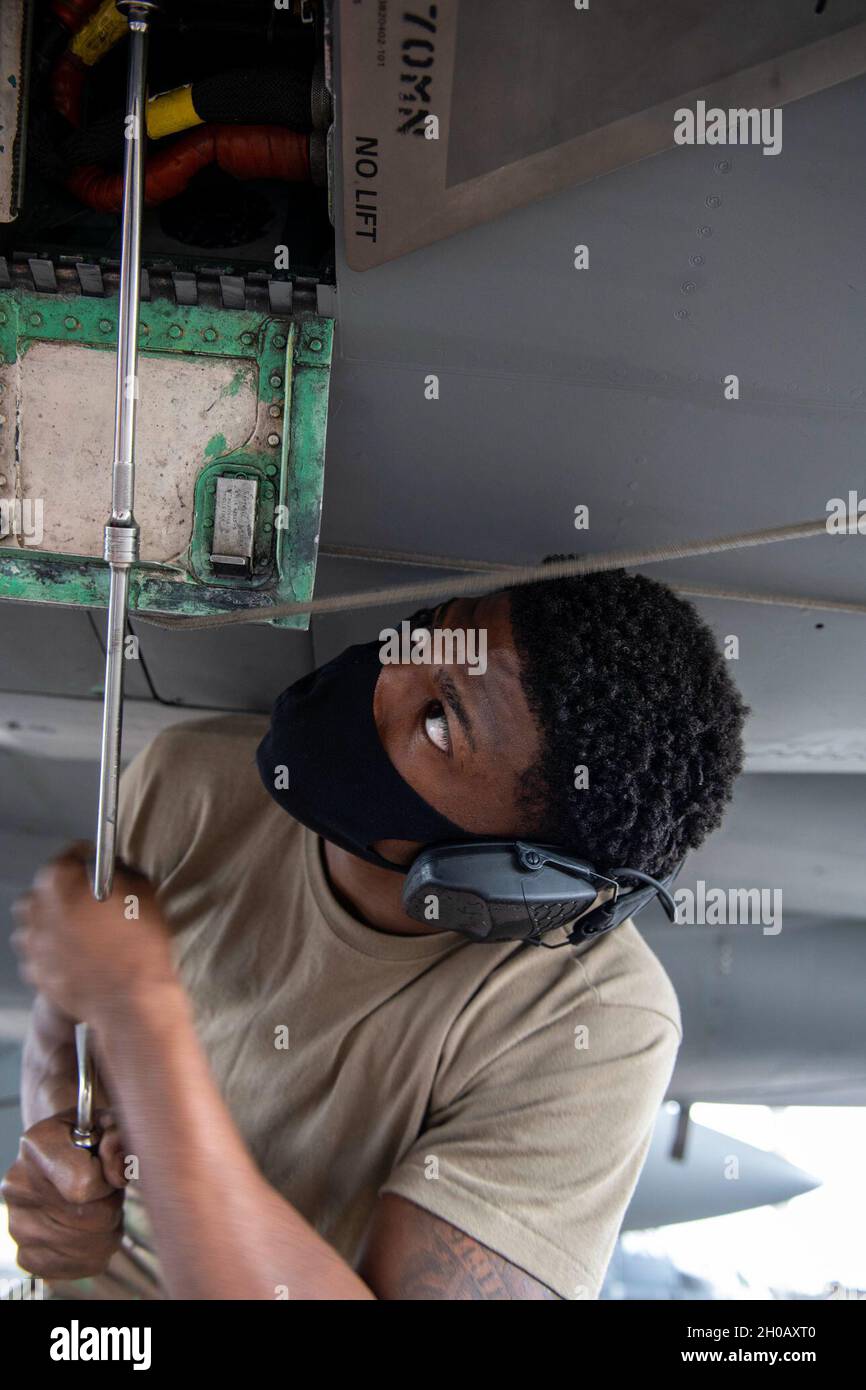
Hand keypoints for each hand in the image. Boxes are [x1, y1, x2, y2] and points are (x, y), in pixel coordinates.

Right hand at [0, 1108, 126, 1280]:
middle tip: (104, 1188)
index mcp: (37, 1144)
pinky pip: (85, 1265)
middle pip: (94, 1219)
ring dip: (109, 1228)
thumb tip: (118, 1172)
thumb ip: (121, 1138)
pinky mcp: (28, 1256)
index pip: (85, 1184)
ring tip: (98, 1204)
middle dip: (112, 1203)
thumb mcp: (111, 1122)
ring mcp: (19, 1225)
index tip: (104, 1166)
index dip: (108, 1179)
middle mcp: (19, 1186)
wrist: (63, 1153)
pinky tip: (90, 1227)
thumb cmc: (91, 1137)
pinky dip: (99, 1250)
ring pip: (94, 1246)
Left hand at [11, 843, 175, 1022]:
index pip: (69, 855)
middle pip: (45, 889)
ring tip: (81, 930)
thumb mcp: (143, 891)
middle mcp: (36, 909)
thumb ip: (122, 872)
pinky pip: (40, 952)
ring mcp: (32, 943)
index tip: (97, 863)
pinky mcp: (35, 972)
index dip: (88, 857)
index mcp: (59, 881)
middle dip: (65, 891)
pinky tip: (78, 955)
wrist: (130, 1000)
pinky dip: (54, 950)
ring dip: (55, 921)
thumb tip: (115, 870)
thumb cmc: (139, 943)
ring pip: (37, 923)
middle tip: (90, 900)